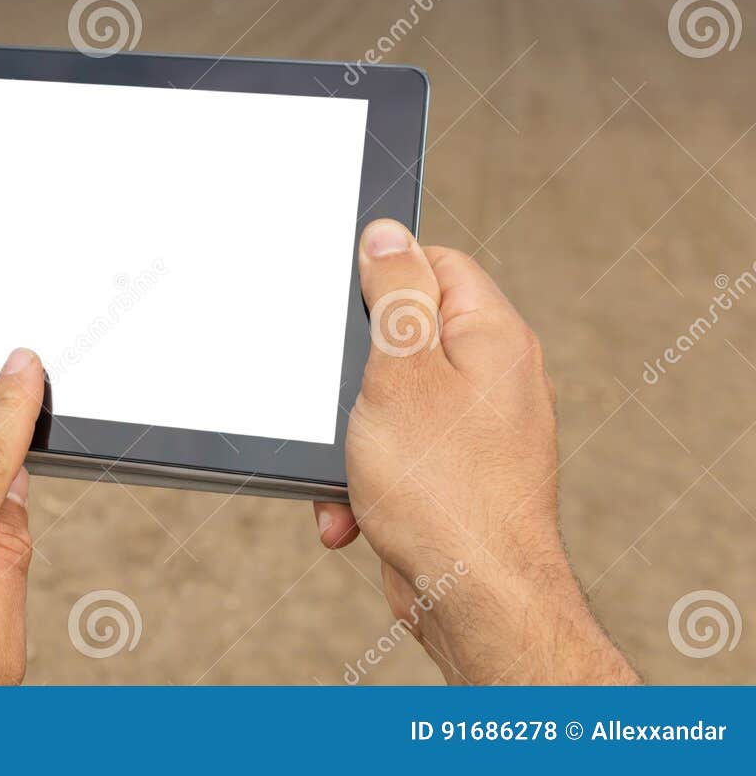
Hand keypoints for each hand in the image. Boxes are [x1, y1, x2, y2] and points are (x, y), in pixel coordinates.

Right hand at [313, 219, 636, 683]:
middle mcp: (494, 378)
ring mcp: (476, 430)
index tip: (346, 310)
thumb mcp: (400, 371)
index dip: (382, 277)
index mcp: (492, 336)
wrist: (474, 601)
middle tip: (339, 402)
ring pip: (388, 404)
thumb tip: (387, 232)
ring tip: (346, 472)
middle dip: (352, 377)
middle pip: (403, 337)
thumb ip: (394, 294)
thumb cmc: (442, 489)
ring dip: (351, 439)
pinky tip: (353, 510)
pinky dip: (364, 480)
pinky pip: (394, 456)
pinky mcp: (454, 477)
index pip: (435, 264)